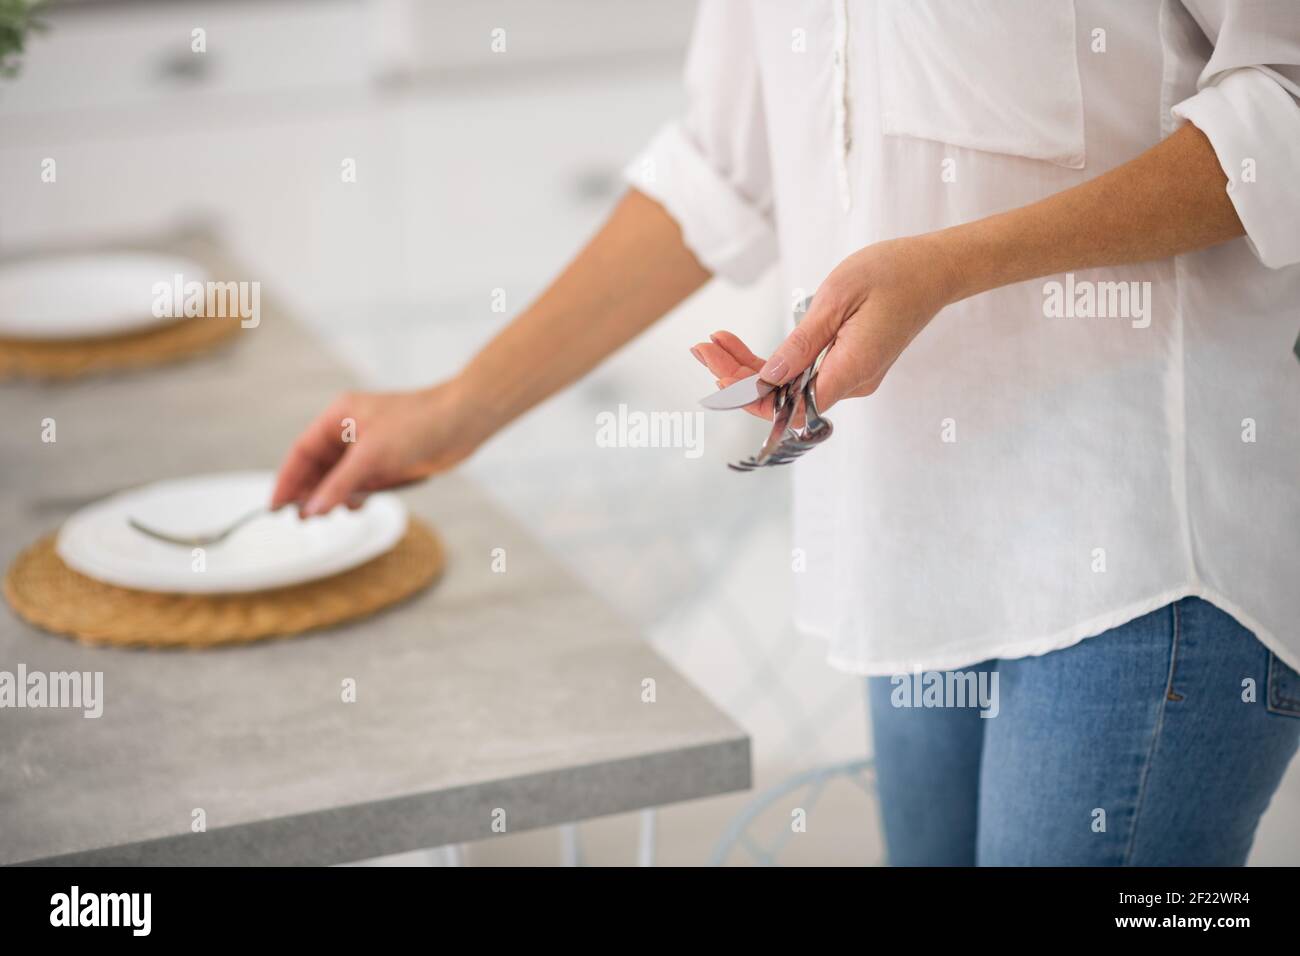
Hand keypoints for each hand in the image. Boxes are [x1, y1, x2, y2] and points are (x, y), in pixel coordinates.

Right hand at [270, 382, 483, 516]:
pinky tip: (356, 505)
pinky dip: (357, 496)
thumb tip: (311, 511)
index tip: (276, 506)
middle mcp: (350, 430)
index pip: (302, 451)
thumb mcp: (372, 456)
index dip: (288, 479)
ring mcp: (370, 447)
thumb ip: (340, 485)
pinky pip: (362, 483)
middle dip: (310, 492)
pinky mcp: (388, 462)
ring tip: (331, 512)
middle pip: (318, 467)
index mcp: (339, 416)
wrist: (464, 422)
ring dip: (334, 496)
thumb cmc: (418, 425)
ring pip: (339, 478)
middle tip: (303, 519)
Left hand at [690, 236, 959, 416]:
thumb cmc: (892, 273)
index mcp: (852, 369)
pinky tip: (741, 345)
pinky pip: (803, 372)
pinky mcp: (848, 364)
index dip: (751, 397)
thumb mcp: (838, 298)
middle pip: (784, 397)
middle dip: (739, 377)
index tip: (717, 375)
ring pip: (789, 385)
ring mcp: (851, 376)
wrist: (934, 268)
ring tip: (713, 341)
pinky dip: (772, 361)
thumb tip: (769, 378)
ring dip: (749, 367)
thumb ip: (802, 343)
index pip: (791, 404)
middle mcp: (851, 382)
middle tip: (702, 347)